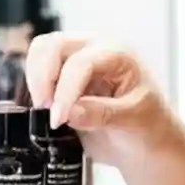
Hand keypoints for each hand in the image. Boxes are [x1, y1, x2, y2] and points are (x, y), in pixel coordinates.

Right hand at [26, 32, 174, 167]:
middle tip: (45, 108)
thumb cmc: (150, 123)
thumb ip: (101, 114)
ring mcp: (79, 58)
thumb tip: (70, 111)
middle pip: (54, 45)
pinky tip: (45, 107)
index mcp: (119, 54)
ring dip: (36, 79)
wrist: (148, 139)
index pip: (82, 63)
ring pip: (42, 51)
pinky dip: (35, 85)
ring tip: (46, 108)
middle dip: (43, 76)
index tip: (58, 118)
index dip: (65, 90)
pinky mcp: (64, 75)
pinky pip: (40, 69)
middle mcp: (97, 49)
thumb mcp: (134, 120)